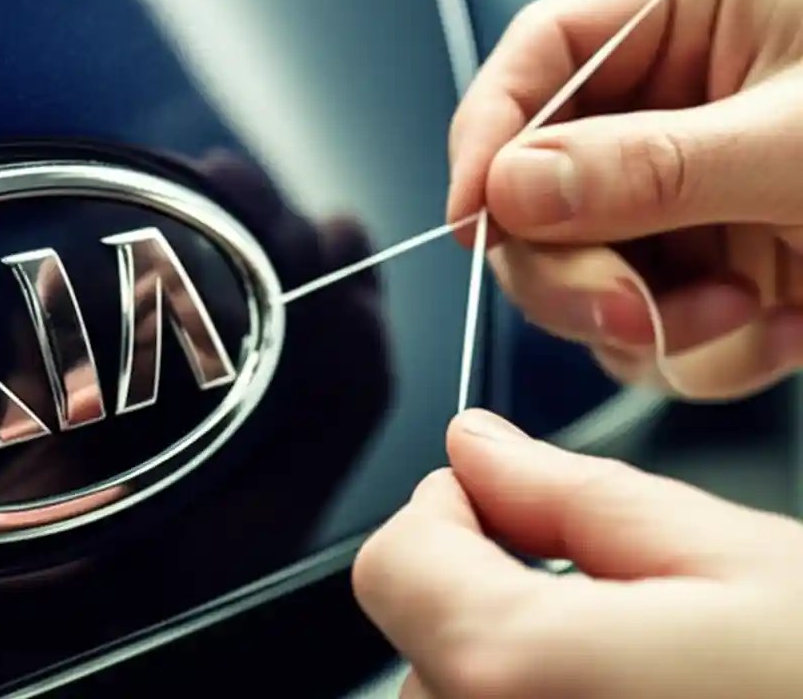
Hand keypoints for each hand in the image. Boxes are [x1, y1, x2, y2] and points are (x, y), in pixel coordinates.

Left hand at [352, 409, 802, 698]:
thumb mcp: (732, 563)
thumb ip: (571, 497)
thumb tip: (478, 448)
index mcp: (513, 672)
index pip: (392, 562)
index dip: (451, 515)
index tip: (511, 508)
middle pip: (423, 643)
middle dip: (495, 602)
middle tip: (623, 619)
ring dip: (518, 679)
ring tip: (644, 690)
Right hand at [449, 0, 802, 398]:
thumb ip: (651, 166)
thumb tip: (514, 188)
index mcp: (691, 14)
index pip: (540, 60)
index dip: (489, 137)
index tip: (473, 218)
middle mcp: (677, 104)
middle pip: (543, 189)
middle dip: (575, 268)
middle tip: (624, 312)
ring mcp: (697, 193)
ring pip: (594, 273)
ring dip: (654, 323)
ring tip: (749, 317)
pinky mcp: (728, 264)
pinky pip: (662, 326)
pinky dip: (712, 351)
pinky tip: (786, 327)